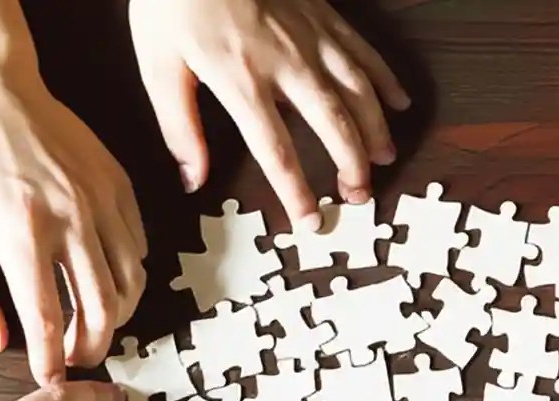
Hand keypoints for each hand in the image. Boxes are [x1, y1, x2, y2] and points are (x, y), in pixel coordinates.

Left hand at [0, 0, 147, 385]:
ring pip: (131, 281)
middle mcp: (70, 218)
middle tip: (77, 358)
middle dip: (93, 346)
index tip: (50, 378)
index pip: (45, 317)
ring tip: (94, 324)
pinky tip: (106, 280)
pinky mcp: (119, 184)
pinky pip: (138, 245)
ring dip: (117, 315)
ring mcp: (101, 200)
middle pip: (101, 308)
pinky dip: (129, 274)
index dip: (51, 359)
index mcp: (21, 232)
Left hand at [129, 0, 409, 228]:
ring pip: (357, 89)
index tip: (311, 221)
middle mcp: (285, 62)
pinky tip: (399, 102)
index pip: (276, 150)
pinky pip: (362, 50)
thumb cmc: (172, 1)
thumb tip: (192, 179)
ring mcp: (309, 35)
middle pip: (331, 123)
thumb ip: (179, 127)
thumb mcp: (159, 66)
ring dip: (375, 128)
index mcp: (241, 81)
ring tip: (386, 159)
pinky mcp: (321, 13)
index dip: (297, 191)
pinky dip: (384, 78)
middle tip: (360, 196)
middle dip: (351, 164)